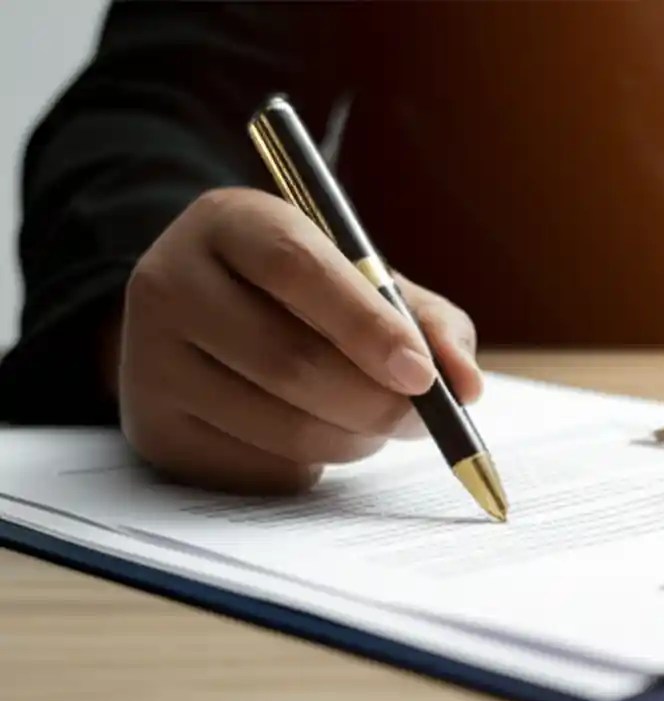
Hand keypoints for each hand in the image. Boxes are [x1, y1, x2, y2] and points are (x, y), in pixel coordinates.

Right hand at [111, 188, 480, 491]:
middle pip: (288, 358)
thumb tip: (466, 386)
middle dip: (375, 400)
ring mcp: (149, 360)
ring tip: (376, 423)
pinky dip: (312, 466)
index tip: (422, 375)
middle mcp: (170, 282)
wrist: (214, 324)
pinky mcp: (153, 430)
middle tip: (422, 417)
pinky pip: (258, 469)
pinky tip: (319, 437)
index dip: (366, 325)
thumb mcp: (370, 284)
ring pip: (279, 425)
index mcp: (231, 221)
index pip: (296, 267)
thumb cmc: (311, 297)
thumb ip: (430, 323)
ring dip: (354, 439)